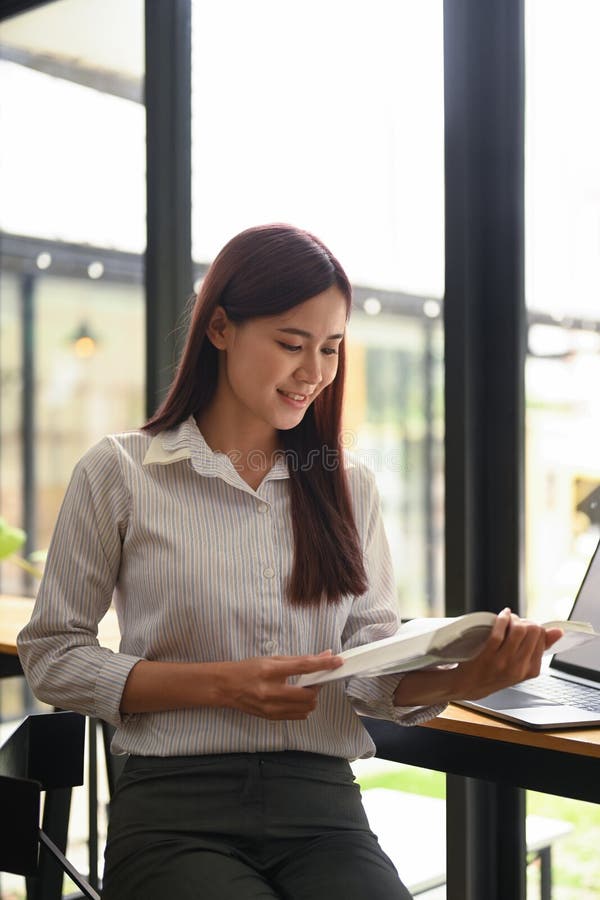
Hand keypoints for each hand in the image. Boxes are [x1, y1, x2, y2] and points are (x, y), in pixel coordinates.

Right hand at [218, 651, 342, 719]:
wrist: (226, 687)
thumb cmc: (249, 669)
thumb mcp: (272, 659)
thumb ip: (299, 659)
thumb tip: (324, 655)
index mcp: (270, 671)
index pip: (303, 667)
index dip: (324, 664)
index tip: (337, 661)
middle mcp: (270, 691)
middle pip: (308, 694)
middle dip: (318, 687)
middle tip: (316, 680)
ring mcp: (271, 708)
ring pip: (306, 708)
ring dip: (312, 698)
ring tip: (305, 690)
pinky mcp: (271, 718)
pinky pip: (298, 716)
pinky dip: (303, 707)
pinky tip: (297, 699)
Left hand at [452, 607, 563, 700]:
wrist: (469, 685)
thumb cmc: (495, 673)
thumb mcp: (521, 666)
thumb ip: (540, 648)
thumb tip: (558, 631)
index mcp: (531, 670)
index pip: (543, 638)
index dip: (534, 627)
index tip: (526, 627)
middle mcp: (519, 668)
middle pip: (533, 631)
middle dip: (525, 621)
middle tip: (517, 622)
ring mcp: (503, 662)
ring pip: (519, 629)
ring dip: (514, 618)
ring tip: (509, 619)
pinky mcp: (487, 655)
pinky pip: (499, 631)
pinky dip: (502, 619)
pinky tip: (502, 616)